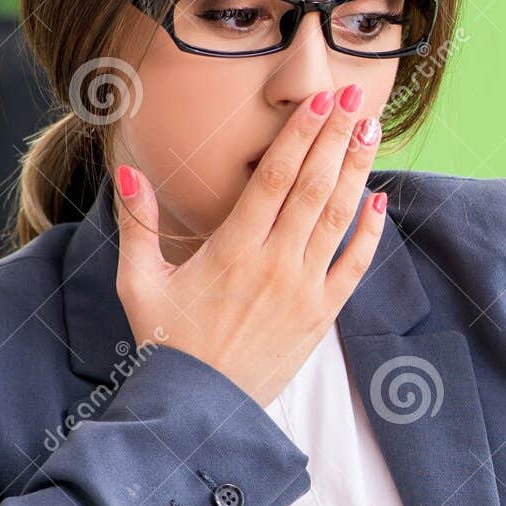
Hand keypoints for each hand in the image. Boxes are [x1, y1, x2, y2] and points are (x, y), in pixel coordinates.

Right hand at [114, 85, 385, 406]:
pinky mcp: (320, 317)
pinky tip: (378, 202)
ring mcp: (302, 291)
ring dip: (356, 171)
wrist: (199, 410)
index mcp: (231, 250)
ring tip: (370, 130)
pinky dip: (368, 234)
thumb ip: (138, 224)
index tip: (319, 100)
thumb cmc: (165, 345)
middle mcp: (273, 265)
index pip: (273, 178)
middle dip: (336, 137)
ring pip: (336, 219)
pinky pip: (352, 268)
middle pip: (312, 187)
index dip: (300, 135)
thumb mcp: (139, 283)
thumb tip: (126, 171)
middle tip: (357, 95)